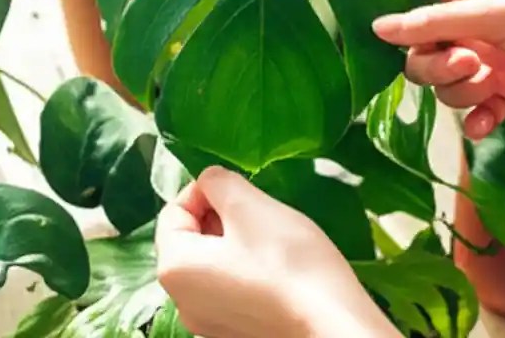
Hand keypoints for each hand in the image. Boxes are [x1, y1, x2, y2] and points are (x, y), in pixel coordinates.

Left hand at [155, 167, 398, 337]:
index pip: (173, 211)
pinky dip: (246, 271)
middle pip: (190, 240)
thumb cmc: (288, 261)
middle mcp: (182, 301)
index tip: (237, 186)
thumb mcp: (250, 204)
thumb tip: (209, 181)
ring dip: (235, 243)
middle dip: (219, 217)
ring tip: (270, 237)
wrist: (331, 324)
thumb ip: (219, 183)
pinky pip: (229, 290)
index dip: (203, 190)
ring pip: (212, 265)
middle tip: (257, 210)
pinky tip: (276, 268)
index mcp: (174, 267)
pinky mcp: (235, 333)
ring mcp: (208, 323)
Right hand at [373, 0, 504, 138]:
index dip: (417, 40)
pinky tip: (484, 125)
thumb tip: (376, 28)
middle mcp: (474, 33)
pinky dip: (477, 122)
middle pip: (427, 62)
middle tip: (471, 67)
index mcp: (468, 1)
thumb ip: (434, 24)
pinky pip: (478, 114)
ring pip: (450, 91)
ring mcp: (493, 66)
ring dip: (463, 94)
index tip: (436, 47)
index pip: (419, 24)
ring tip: (493, 86)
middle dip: (441, 70)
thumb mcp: (494, 13)